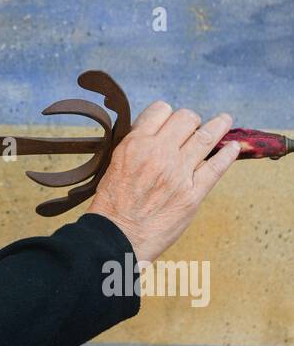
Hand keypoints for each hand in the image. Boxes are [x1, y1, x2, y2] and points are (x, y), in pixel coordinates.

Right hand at [86, 101, 240, 263]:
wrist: (116, 235)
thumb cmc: (111, 204)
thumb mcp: (114, 163)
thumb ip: (134, 147)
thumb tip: (153, 135)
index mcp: (136, 143)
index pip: (160, 110)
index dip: (167, 113)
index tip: (170, 120)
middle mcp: (159, 152)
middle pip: (186, 119)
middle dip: (190, 120)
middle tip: (193, 127)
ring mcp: (179, 172)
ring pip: (205, 137)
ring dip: (218, 126)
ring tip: (225, 120)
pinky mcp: (193, 194)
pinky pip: (216, 168)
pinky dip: (228, 155)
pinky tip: (234, 148)